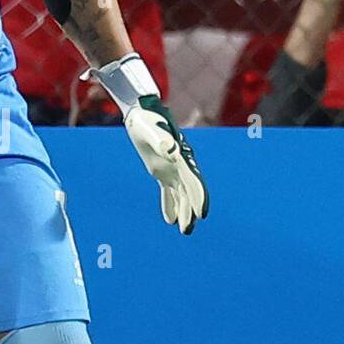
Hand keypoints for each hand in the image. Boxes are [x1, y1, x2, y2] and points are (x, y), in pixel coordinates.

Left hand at [124, 96, 208, 234]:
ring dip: (183, 211)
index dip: (199, 197)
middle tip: (187, 231)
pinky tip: (169, 220)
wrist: (142, 112)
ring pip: (181, 194)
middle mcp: (181, 165)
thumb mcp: (152, 129)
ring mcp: (172, 168)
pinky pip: (168, 191)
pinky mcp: (161, 170)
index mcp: (182, 158)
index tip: (201, 214)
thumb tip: (172, 149)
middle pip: (189, 192)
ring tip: (184, 231)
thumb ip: (161, 140)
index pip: (194, 181)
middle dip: (190, 211)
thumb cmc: (148, 119)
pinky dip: (169, 204)